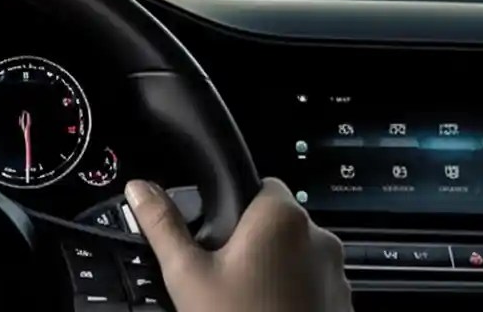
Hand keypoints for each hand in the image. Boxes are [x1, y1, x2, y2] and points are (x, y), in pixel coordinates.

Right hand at [127, 177, 352, 311]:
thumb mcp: (187, 274)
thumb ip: (162, 224)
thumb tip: (140, 189)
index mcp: (281, 217)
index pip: (258, 183)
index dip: (232, 206)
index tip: (214, 233)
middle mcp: (319, 238)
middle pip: (275, 223)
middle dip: (250, 241)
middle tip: (221, 274)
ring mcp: (336, 274)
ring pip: (294, 255)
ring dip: (273, 268)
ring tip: (243, 300)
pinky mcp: (342, 303)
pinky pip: (311, 284)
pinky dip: (291, 293)